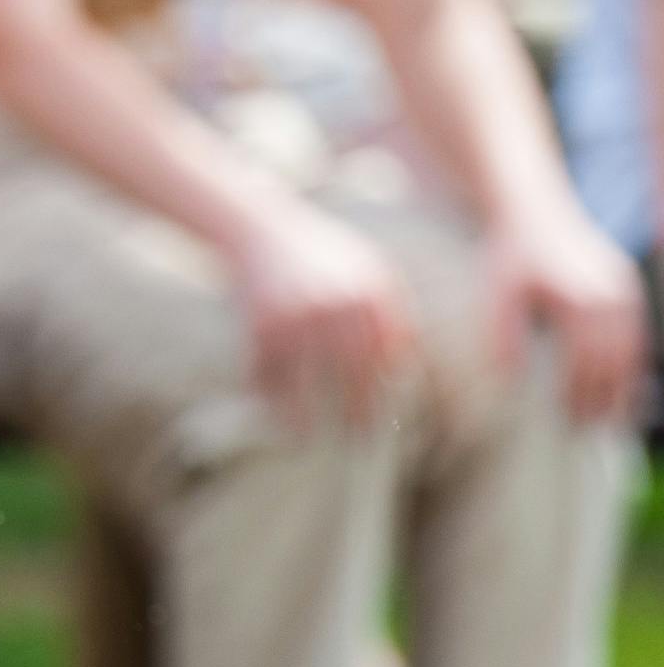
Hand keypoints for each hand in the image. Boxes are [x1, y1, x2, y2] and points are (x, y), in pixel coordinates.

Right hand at [228, 203, 417, 427]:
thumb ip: (388, 310)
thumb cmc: (322, 255)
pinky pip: (268, 370)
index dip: (384, 391)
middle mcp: (338, 305)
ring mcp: (299, 316)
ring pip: (304, 379)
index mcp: (371, 292)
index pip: (385, 355)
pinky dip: (267, 393)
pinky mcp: (263, 324)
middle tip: (355, 439)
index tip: (385, 420)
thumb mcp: (367, 272)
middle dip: (353, 411)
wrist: (263, 227)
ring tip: (305, 437)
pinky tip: (272, 412)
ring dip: (302, 414)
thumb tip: (404, 361)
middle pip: (351, 374)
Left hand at [483, 207, 646, 422]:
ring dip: (624, 382)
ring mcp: (621, 289)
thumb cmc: (510, 260)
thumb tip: (510, 383)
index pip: (585, 362)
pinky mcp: (624, 285)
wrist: (534, 215)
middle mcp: (607, 296)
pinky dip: (632, 358)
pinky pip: (636, 330)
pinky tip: (623, 382)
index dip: (581, 395)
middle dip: (605, 396)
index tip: (572, 422)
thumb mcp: (499, 299)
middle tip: (593, 429)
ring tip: (613, 416)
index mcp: (578, 302)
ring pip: (631, 347)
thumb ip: (505, 340)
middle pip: (613, 360)